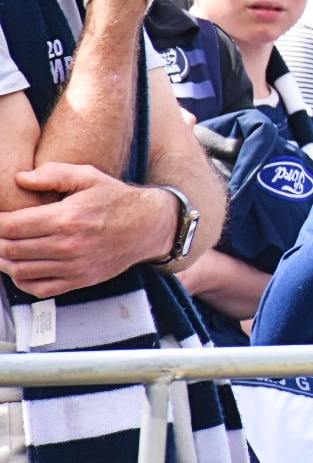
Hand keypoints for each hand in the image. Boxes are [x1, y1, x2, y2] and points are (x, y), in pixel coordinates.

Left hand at [0, 165, 173, 295]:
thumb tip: (21, 178)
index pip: (12, 225)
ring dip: (4, 260)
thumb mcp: (89, 177)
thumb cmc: (117, 200)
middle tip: (0, 232)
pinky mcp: (79, 281)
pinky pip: (38, 288)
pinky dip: (21, 280)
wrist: (149, 226)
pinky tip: (21, 266)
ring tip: (5, 248)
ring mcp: (73, 266)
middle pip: (10, 249)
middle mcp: (68, 245)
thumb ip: (54, 174)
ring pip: (19, 270)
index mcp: (67, 217)